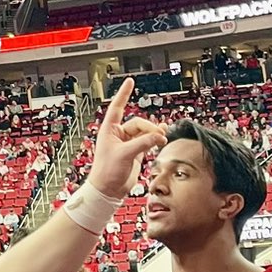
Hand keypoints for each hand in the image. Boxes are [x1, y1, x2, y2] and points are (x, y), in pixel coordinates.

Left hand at [86, 79, 166, 201]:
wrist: (108, 190)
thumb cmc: (107, 171)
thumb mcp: (125, 155)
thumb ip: (143, 144)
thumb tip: (159, 137)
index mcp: (109, 129)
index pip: (118, 106)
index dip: (124, 93)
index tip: (130, 81)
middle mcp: (118, 134)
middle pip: (139, 123)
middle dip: (150, 129)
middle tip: (159, 137)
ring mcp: (127, 143)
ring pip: (145, 133)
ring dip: (154, 134)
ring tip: (163, 137)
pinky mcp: (135, 152)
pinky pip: (147, 141)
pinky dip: (155, 138)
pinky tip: (163, 135)